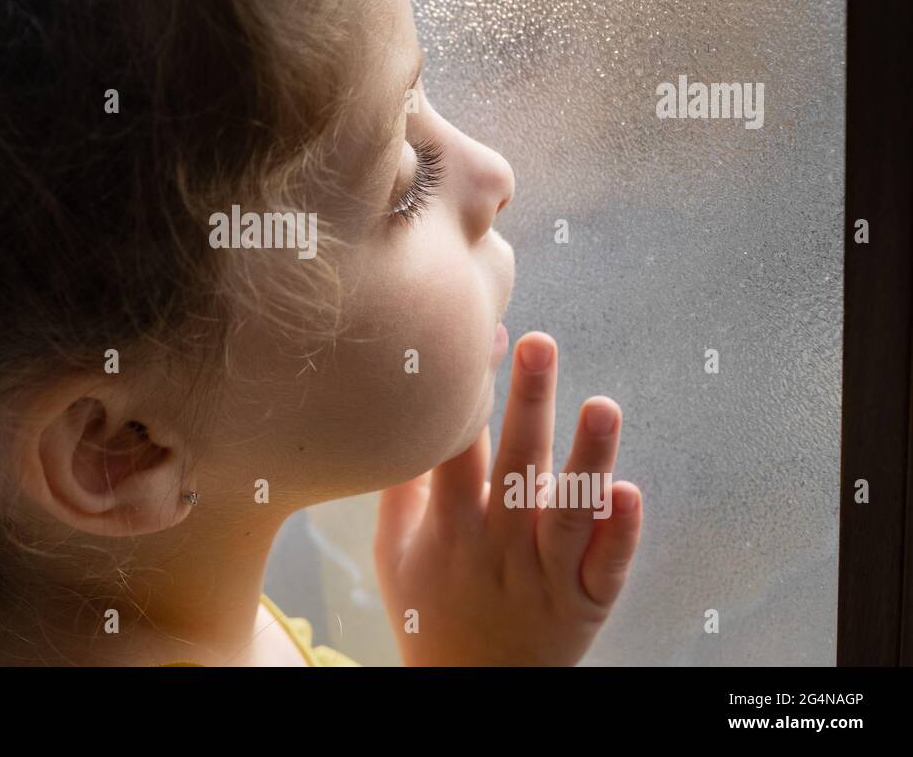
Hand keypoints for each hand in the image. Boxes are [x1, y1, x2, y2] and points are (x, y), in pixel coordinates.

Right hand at [373, 331, 642, 665]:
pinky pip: (606, 566)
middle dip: (528, 400)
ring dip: (587, 459)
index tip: (481, 333)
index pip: (458, 446)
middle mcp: (497, 545)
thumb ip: (403, 487)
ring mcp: (544, 575)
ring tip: (602, 406)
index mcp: (449, 527)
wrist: (473, 692)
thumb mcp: (394, 552)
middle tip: (539, 342)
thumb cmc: (430, 609)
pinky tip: (631, 493)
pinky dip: (619, 533)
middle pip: (516, 466)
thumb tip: (412, 414)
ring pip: (568, 512)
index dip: (469, 390)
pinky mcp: (585, 603)